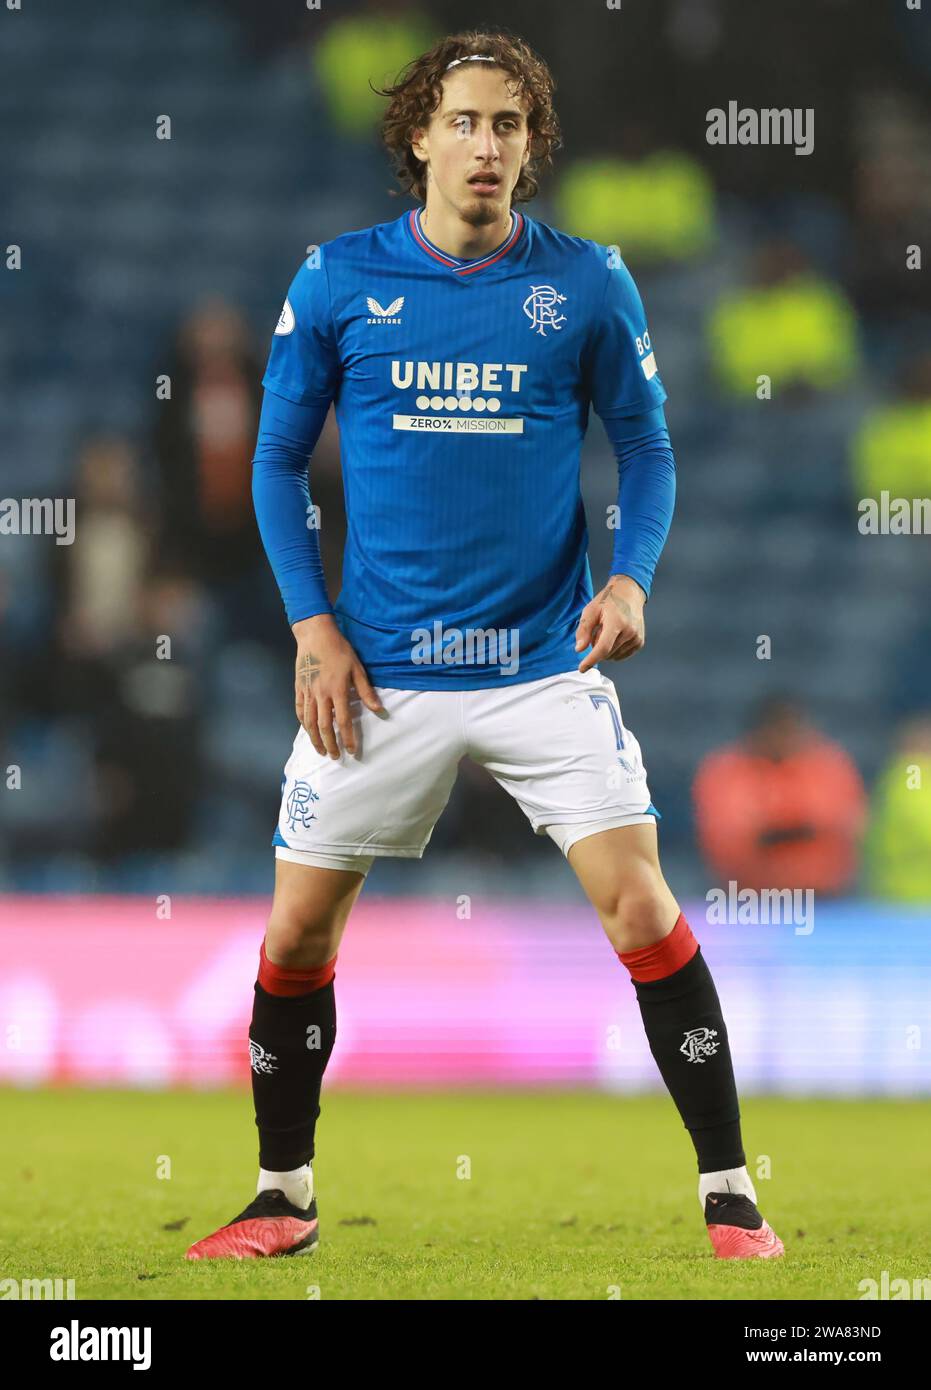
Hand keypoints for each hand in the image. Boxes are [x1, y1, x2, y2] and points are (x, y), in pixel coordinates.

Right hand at [292, 614, 384, 758]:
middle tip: (335, 756)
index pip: (343, 721)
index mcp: (337, 690)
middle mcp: (321, 695)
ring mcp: (308, 692)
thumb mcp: (357, 668)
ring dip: (315, 739)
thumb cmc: (340, 650)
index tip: (352, 751)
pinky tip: (308, 731)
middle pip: (324, 726)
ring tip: (321, 750)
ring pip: (309, 722)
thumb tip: (379, 709)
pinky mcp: (299, 688)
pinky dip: (303, 724)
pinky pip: (300, 710)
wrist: (315, 635)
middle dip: (330, 744)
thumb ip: (366, 691)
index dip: (348, 738)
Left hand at [575, 574, 645, 672]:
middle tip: (598, 630)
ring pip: (613, 656)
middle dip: (596, 647)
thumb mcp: (590, 611)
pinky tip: (614, 636)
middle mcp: (629, 631)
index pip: (603, 647)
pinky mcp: (639, 642)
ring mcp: (636, 637)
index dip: (591, 660)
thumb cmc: (608, 600)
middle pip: (606, 653)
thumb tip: (579, 650)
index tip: (582, 668)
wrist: (629, 593)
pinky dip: (613, 650)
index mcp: (616, 622)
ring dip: (605, 649)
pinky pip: (621, 655)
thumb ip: (583, 630)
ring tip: (607, 631)